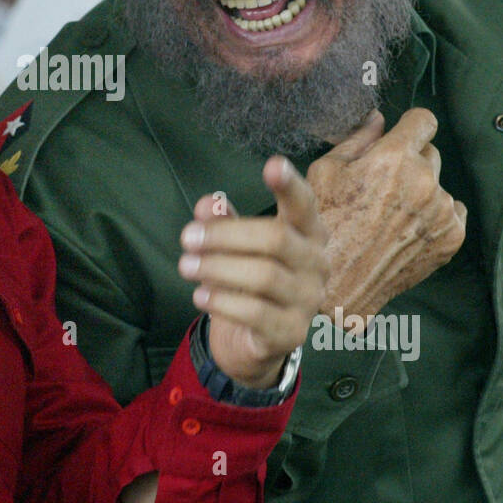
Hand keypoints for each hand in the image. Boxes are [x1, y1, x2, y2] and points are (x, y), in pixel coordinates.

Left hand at [178, 157, 327, 388]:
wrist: (256, 338)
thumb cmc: (248, 277)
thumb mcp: (233, 246)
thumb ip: (223, 222)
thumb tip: (207, 204)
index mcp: (307, 232)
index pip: (304, 205)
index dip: (290, 185)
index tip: (273, 165)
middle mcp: (317, 263)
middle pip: (275, 238)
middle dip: (224, 236)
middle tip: (187, 238)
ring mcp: (309, 299)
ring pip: (265, 275)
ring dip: (217, 268)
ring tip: (186, 266)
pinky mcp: (293, 332)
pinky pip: (256, 312)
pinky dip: (223, 301)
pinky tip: (200, 296)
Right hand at [307, 108, 465, 321]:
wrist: (337, 284)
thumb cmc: (324, 224)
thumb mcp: (325, 171)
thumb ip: (357, 139)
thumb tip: (377, 118)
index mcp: (394, 158)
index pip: (424, 120)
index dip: (411, 126)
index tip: (403, 136)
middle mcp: (425, 182)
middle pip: (431, 152)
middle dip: (411, 161)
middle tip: (385, 185)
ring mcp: (442, 212)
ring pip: (440, 185)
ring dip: (422, 192)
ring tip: (392, 214)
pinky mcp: (451, 237)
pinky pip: (453, 212)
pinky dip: (434, 217)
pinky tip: (406, 230)